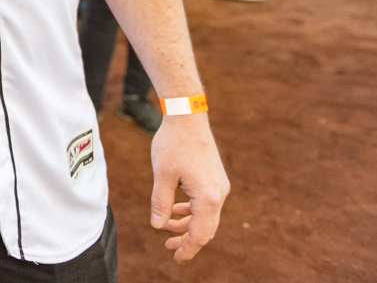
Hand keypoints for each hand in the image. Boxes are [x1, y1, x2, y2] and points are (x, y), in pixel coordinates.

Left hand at [149, 112, 228, 261]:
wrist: (188, 116)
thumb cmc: (173, 143)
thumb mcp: (162, 175)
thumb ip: (161, 203)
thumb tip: (158, 225)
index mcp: (207, 197)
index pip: (199, 234)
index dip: (187, 249)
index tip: (176, 259)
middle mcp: (219, 194)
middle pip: (206, 229)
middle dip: (187, 240)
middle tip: (169, 249)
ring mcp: (219, 186)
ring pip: (205, 216)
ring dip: (187, 224)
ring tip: (166, 228)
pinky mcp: (215, 179)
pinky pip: (205, 203)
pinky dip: (191, 210)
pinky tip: (175, 210)